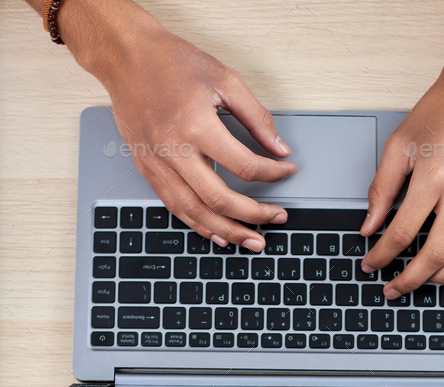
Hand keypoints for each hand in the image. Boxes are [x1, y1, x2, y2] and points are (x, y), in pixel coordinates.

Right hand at [64, 2, 296, 250]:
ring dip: (227, 231)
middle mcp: (174, 151)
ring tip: (251, 240)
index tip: (287, 171)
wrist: (124, 57)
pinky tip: (217, 234)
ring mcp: (157, 164)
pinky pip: (174, 207)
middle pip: (220, 199)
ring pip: (196, 212)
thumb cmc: (171, 62)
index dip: (272, 174)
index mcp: (196, 126)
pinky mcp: (147, 169)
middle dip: (253, 215)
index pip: (244, 165)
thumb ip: (256, 117)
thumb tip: (278, 149)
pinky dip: (198, 224)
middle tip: (277, 218)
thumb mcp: (224, 79)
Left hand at [360, 71, 443, 297]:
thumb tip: (369, 226)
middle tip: (393, 288)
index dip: (382, 256)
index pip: (402, 233)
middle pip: (435, 254)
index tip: (371, 265)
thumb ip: (381, 189)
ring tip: (423, 280)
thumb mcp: (399, 144)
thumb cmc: (443, 110)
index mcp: (433, 178)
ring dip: (441, 278)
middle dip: (409, 280)